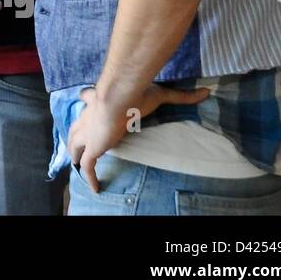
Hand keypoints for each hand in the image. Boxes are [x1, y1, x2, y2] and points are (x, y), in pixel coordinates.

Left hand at [68, 83, 209, 192]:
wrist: (118, 97)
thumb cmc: (136, 93)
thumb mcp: (160, 94)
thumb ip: (182, 95)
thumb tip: (206, 91)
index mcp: (99, 99)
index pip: (87, 97)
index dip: (87, 99)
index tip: (86, 100)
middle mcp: (88, 115)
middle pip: (75, 125)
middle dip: (74, 134)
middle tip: (74, 142)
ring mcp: (87, 132)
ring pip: (75, 144)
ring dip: (75, 153)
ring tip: (77, 163)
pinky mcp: (92, 148)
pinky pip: (88, 166)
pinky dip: (90, 177)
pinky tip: (96, 188)